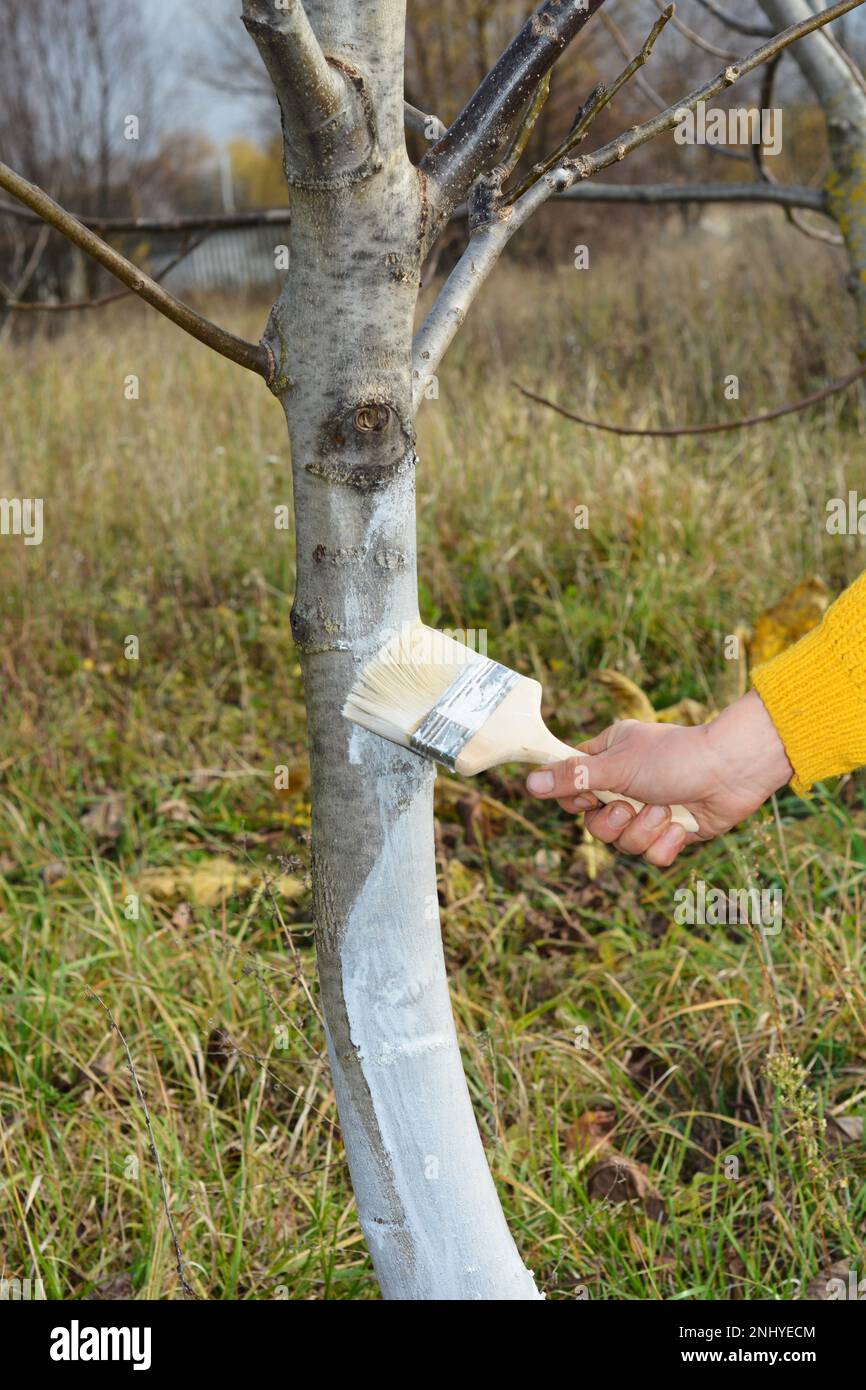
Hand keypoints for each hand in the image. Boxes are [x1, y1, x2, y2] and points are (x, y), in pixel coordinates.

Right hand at [525, 690, 792, 864]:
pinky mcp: (672, 832)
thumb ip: (573, 777)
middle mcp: (626, 785)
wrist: (733, 771)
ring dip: (645, 829)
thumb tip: (530, 784)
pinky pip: (653, 854)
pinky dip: (668, 842)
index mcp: (608, 758)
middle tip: (631, 804)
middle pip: (594, 824)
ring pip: (624, 843)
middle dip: (614, 821)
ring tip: (666, 810)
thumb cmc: (676, 757)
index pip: (571, 785)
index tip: (589, 796)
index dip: (575, 799)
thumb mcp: (617, 765)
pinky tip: (683, 825)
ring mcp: (649, 810)